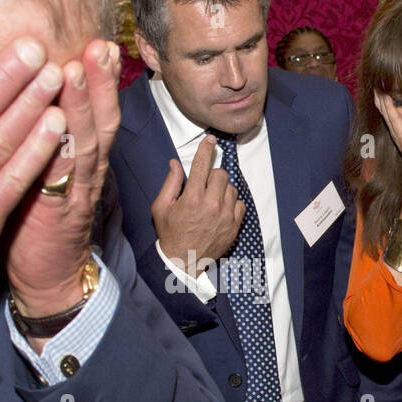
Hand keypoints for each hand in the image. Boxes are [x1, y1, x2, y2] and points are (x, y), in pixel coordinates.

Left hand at [6, 38, 122, 321]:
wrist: (47, 278)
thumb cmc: (38, 221)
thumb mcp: (40, 170)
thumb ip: (39, 136)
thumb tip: (20, 92)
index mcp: (83, 159)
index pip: (97, 113)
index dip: (101, 80)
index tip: (101, 43)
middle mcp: (87, 171)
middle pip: (101, 121)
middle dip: (100, 81)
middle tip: (100, 45)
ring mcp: (76, 192)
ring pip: (86, 143)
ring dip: (82, 105)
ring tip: (77, 68)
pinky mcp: (58, 214)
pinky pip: (61, 178)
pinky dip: (61, 150)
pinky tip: (55, 125)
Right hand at [153, 135, 244, 277]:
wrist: (183, 262)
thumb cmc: (170, 234)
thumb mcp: (161, 207)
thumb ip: (170, 183)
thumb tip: (175, 163)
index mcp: (192, 198)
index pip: (202, 165)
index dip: (206, 149)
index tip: (210, 140)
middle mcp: (211, 205)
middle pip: (220, 174)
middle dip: (212, 175)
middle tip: (202, 186)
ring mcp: (225, 216)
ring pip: (231, 188)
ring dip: (222, 190)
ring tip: (210, 201)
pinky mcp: (234, 226)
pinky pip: (240, 204)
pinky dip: (232, 204)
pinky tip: (220, 211)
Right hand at [375, 92, 401, 183]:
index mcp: (400, 131)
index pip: (390, 113)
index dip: (385, 101)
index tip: (381, 88)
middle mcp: (396, 132)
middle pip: (385, 112)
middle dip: (380, 98)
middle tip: (375, 85)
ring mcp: (398, 136)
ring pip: (388, 114)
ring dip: (382, 101)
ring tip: (377, 89)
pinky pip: (396, 121)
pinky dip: (390, 110)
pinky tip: (387, 99)